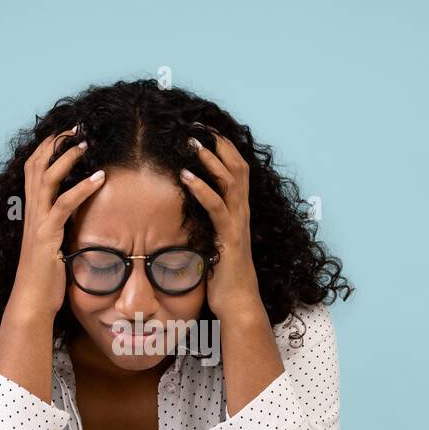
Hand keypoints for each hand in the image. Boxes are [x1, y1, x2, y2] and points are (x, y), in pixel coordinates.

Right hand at [11, 126, 106, 317]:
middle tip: (76, 127)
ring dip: (67, 158)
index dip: (46, 148)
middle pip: (37, 165)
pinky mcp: (47, 235)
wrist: (31, 301)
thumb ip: (59, 226)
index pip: (33, 170)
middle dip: (55, 143)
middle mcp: (31, 212)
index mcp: (32, 212)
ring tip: (86, 143)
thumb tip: (75, 216)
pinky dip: (82, 189)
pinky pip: (65, 205)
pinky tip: (99, 178)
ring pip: (48, 179)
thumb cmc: (43, 276)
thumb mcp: (52, 244)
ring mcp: (37, 222)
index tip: (64, 132)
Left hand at [179, 129, 261, 319]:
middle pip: (237, 167)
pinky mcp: (229, 237)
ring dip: (210, 160)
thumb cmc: (224, 275)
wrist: (238, 302)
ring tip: (191, 144)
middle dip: (219, 145)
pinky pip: (217, 207)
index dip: (224, 148)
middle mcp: (242, 213)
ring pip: (230, 181)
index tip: (207, 131)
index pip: (236, 170)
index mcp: (238, 212)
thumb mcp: (215, 241)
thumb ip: (208, 223)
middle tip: (198, 127)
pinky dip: (202, 189)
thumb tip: (189, 212)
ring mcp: (237, 223)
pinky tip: (186, 177)